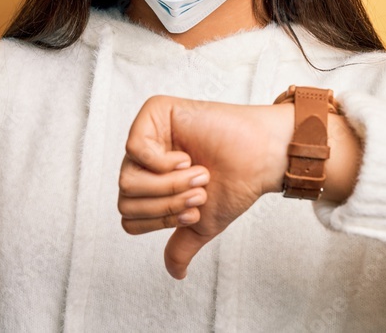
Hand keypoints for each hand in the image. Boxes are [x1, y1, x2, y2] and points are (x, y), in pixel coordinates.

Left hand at [118, 95, 293, 278]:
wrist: (260, 159)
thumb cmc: (236, 183)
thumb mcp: (204, 223)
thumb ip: (181, 245)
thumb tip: (175, 274)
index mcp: (150, 184)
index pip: (129, 218)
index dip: (163, 221)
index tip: (196, 210)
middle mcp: (144, 160)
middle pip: (125, 201)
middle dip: (168, 204)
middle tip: (201, 191)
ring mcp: (147, 136)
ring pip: (127, 179)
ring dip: (169, 185)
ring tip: (199, 173)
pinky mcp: (154, 112)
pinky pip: (134, 148)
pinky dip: (163, 162)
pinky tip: (186, 157)